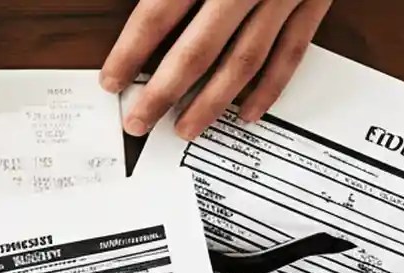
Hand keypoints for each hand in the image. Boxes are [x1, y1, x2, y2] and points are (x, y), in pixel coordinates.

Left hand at [101, 0, 331, 139]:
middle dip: (163, 92)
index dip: (130, 52)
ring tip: (185, 128)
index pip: (158, 13)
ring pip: (245, 59)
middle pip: (198, 48)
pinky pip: (292, 51)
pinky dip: (269, 88)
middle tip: (138, 120)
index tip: (111, 80)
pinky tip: (245, 113)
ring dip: (212, 102)